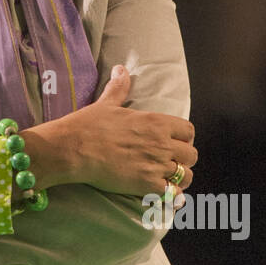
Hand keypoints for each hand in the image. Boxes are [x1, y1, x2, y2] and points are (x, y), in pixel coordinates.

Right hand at [41, 65, 197, 198]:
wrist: (74, 148)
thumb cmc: (88, 125)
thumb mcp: (107, 103)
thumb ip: (119, 87)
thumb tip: (121, 69)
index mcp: (156, 121)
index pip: (188, 131)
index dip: (184, 139)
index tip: (174, 143)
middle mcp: (161, 143)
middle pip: (192, 155)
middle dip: (184, 160)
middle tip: (169, 163)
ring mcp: (156, 164)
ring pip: (186, 176)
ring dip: (179, 179)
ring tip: (167, 180)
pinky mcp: (146, 184)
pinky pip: (172, 193)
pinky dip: (171, 196)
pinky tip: (163, 195)